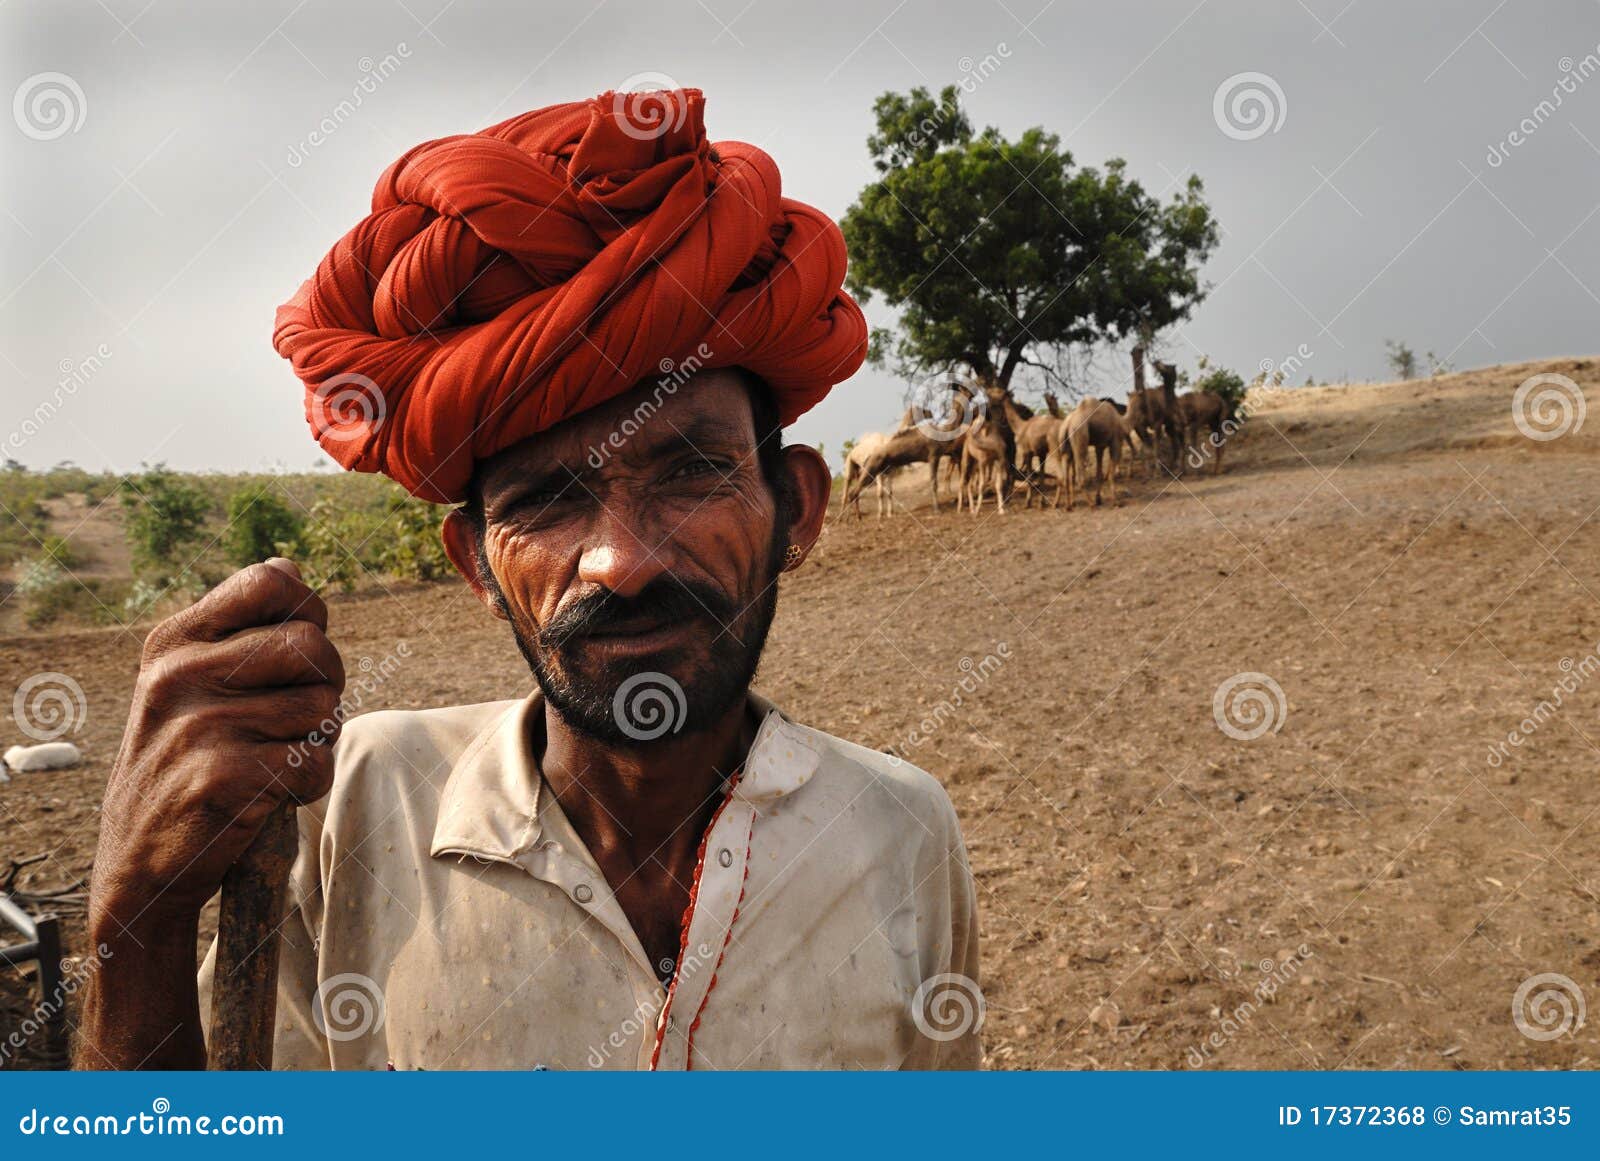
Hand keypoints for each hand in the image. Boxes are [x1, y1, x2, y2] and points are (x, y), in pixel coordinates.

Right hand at [88, 558, 345, 938]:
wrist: (140, 866)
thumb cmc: (185, 764)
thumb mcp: (188, 684)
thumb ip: (240, 630)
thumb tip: (292, 569)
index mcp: (175, 640)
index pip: (271, 581)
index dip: (308, 613)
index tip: (295, 656)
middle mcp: (180, 674)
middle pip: (313, 646)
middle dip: (325, 685)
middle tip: (291, 721)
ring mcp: (199, 724)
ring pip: (324, 707)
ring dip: (315, 740)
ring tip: (270, 759)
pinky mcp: (222, 777)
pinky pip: (316, 763)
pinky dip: (308, 785)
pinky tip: (268, 794)